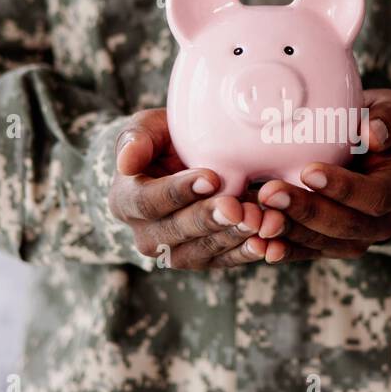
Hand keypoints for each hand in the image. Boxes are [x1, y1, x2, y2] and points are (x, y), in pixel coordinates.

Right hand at [107, 109, 266, 268]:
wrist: (187, 164)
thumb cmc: (165, 142)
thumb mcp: (148, 130)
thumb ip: (136, 140)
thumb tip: (125, 162)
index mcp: (126, 201)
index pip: (148, 202)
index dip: (179, 192)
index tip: (210, 178)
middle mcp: (146, 234)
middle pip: (176, 231)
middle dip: (209, 219)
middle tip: (236, 207)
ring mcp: (174, 251)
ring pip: (201, 250)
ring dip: (231, 237)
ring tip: (256, 220)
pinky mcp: (204, 259)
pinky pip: (223, 261)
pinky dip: (245, 252)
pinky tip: (265, 242)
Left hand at [256, 89, 390, 262]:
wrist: (359, 147)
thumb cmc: (373, 122)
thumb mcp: (390, 109)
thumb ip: (390, 118)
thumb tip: (374, 136)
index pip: (376, 196)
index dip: (344, 188)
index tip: (309, 171)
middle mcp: (382, 222)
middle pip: (346, 225)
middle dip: (306, 211)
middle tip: (270, 193)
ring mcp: (355, 238)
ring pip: (322, 244)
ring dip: (288, 232)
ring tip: (257, 219)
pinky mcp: (328, 246)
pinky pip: (305, 252)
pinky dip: (281, 249)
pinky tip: (257, 244)